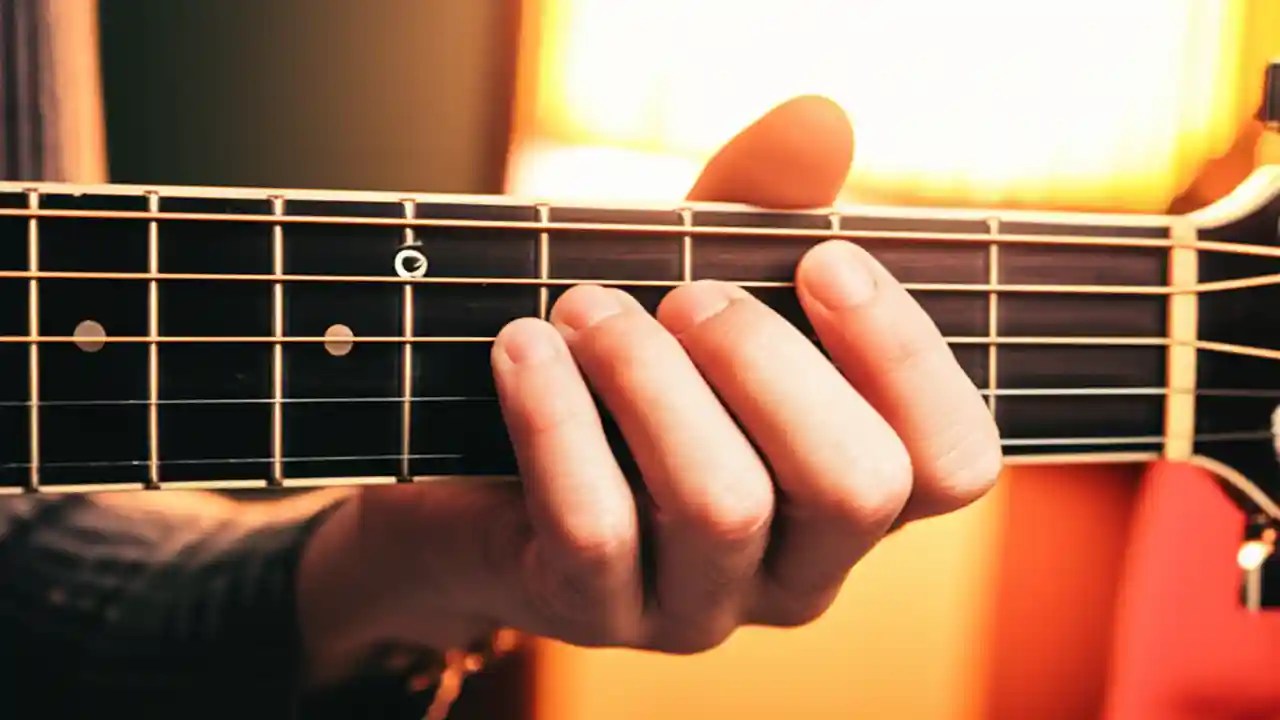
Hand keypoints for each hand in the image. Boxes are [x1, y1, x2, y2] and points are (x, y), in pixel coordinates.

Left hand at [296, 95, 1001, 684]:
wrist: (478, 463)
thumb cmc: (623, 367)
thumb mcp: (700, 280)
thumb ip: (765, 206)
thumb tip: (818, 122)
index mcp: (857, 492)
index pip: (954, 464)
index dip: (905, 357)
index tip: (822, 258)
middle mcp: (802, 569)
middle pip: (855, 488)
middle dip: (770, 363)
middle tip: (690, 294)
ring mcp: (703, 607)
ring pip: (724, 507)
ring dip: (652, 379)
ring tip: (586, 307)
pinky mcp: (595, 613)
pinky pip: (594, 530)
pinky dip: (559, 422)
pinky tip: (524, 349)